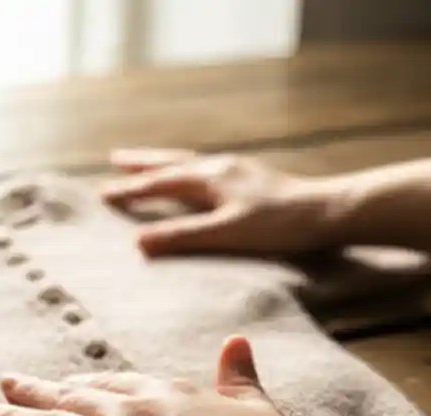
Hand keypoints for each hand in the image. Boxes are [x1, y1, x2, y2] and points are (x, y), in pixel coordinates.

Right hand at [102, 147, 343, 256]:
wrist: (328, 212)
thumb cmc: (278, 225)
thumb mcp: (225, 233)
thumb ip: (181, 237)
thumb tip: (137, 242)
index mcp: (210, 178)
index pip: (159, 184)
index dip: (130, 190)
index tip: (102, 194)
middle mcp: (220, 167)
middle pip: (172, 162)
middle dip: (142, 164)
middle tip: (115, 159)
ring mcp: (238, 171)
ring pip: (191, 162)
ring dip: (165, 163)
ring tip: (149, 163)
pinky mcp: (252, 179)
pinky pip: (208, 169)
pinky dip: (190, 170)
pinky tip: (198, 177)